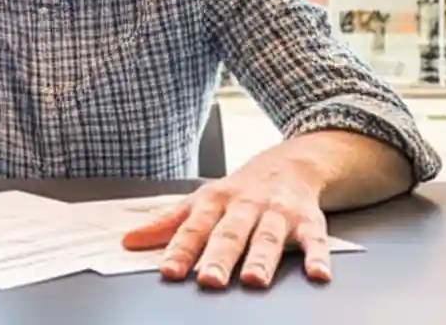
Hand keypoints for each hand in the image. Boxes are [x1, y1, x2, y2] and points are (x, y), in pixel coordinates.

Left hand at [121, 158, 330, 288]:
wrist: (288, 164)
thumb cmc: (237, 191)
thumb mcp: (199, 202)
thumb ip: (166, 224)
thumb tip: (127, 241)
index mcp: (214, 202)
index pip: (194, 229)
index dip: (180, 250)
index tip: (169, 271)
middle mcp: (245, 206)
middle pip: (230, 234)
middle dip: (219, 258)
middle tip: (209, 281)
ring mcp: (277, 212)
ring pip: (268, 237)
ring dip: (262, 259)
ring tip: (254, 279)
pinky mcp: (308, 220)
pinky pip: (314, 240)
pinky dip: (318, 257)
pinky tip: (318, 274)